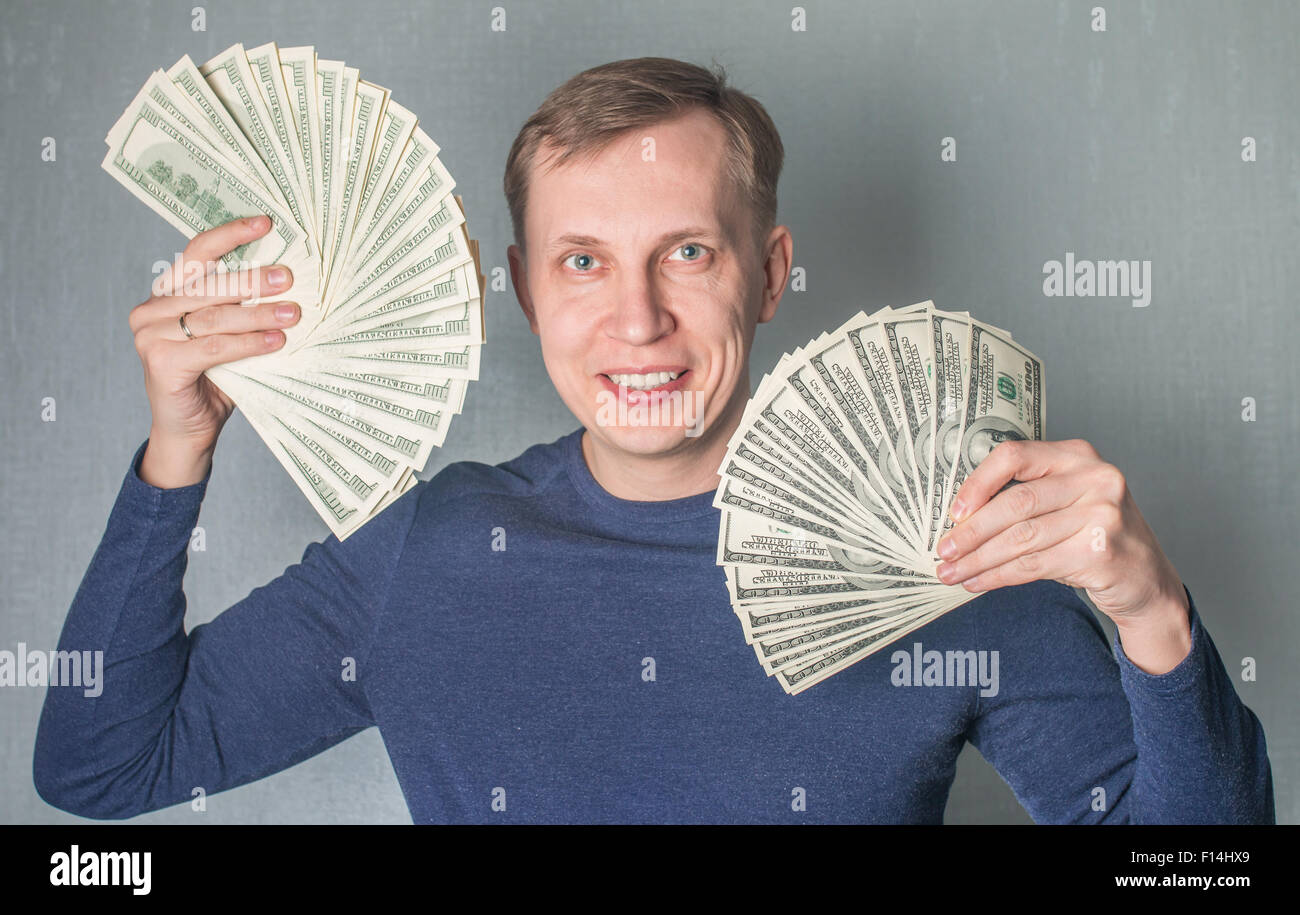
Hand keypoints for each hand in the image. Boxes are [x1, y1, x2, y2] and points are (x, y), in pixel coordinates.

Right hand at [130, 215, 298, 487]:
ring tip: (294, 313)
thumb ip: (242, 309)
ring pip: (215, 316)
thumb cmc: (215, 379)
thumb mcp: (229, 336)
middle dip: (255, 280)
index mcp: (167, 294)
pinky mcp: (160, 362)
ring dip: (259, 313)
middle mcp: (152, 309)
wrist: (190, 429)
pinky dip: (248, 343)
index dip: (231, 235)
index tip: (265, 223)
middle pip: (211, 286)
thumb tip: (291, 282)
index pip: (198, 253)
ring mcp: (150, 335)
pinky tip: (276, 340)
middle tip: (291, 277)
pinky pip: (214, 346)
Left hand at [933, 439, 1190, 669]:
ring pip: (1021, 538)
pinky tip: (978, 582)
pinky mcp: (1099, 551)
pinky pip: (1033, 564)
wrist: (1147, 580)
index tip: (954, 512)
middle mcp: (1095, 478)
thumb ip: (1025, 497)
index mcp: (1078, 455)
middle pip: (1016, 502)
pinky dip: (999, 576)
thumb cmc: (1095, 536)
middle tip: (943, 549)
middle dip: (972, 531)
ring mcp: (1101, 514)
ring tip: (952, 572)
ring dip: (978, 559)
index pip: (1016, 455)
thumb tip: (959, 519)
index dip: (978, 482)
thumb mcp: (1068, 501)